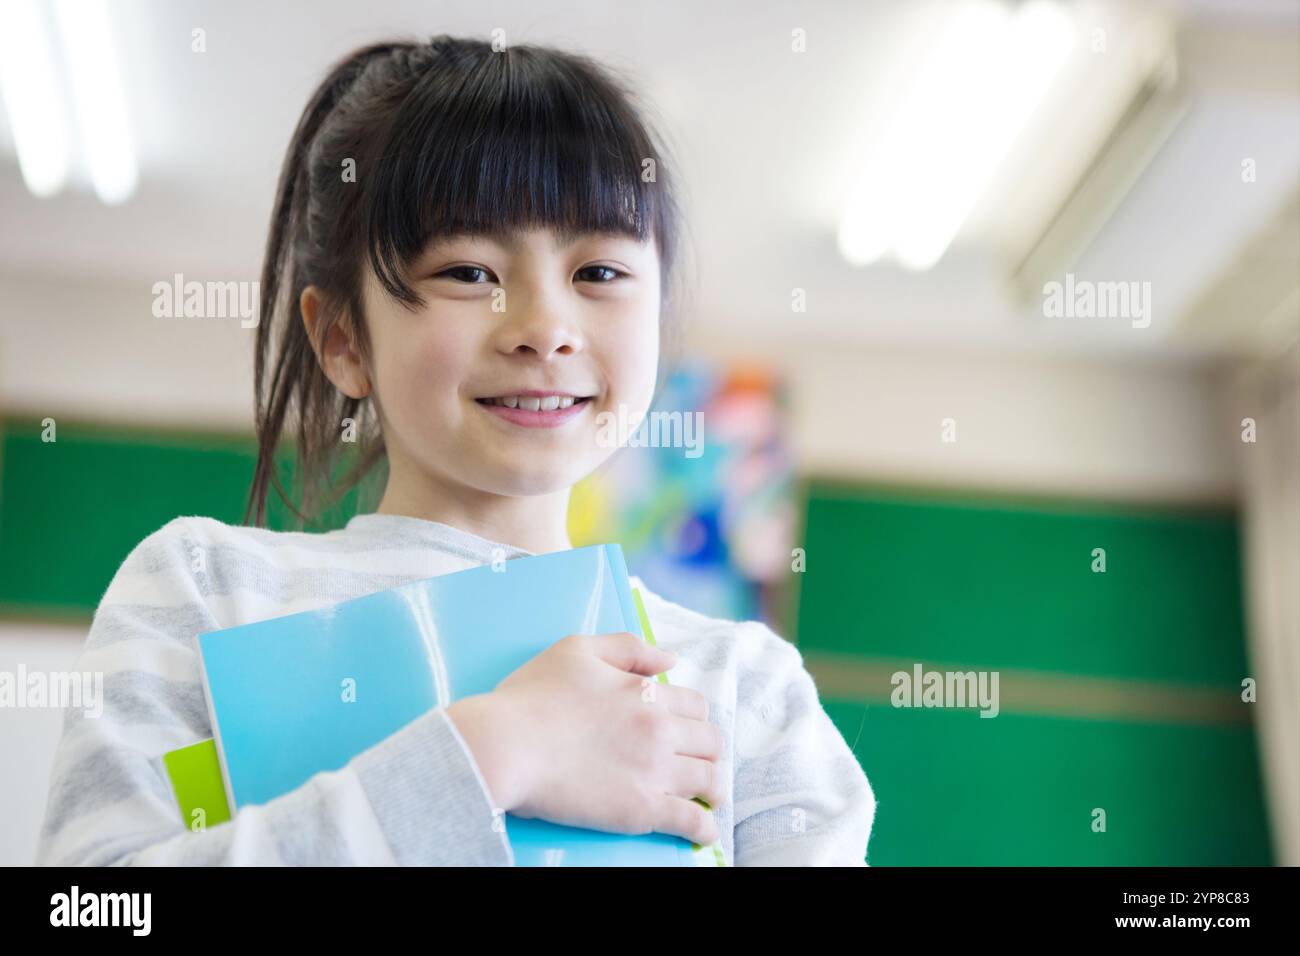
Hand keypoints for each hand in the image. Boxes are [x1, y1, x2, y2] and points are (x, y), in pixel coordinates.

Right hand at [450, 633, 724, 846]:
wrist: (504, 745)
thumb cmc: (531, 696)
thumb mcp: (577, 649)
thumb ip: (629, 648)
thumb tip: (669, 658)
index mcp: (646, 693)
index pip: (695, 705)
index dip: (691, 717)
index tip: (683, 730)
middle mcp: (659, 730)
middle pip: (709, 741)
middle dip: (705, 750)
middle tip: (694, 761)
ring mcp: (654, 771)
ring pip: (709, 779)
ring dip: (712, 787)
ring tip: (706, 796)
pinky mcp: (641, 810)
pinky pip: (691, 822)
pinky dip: (704, 828)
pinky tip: (704, 831)